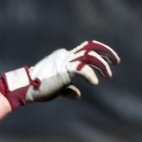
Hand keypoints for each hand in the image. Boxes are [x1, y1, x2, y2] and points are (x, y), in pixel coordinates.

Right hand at [0, 40, 118, 108]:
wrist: (25, 88)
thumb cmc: (37, 89)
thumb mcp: (56, 88)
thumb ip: (68, 89)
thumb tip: (78, 95)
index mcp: (63, 56)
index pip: (85, 50)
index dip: (98, 55)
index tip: (107, 63)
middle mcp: (65, 55)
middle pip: (91, 46)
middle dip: (106, 52)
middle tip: (116, 61)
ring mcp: (65, 61)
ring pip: (90, 56)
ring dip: (102, 64)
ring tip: (108, 74)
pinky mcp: (64, 70)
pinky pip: (83, 69)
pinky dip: (91, 75)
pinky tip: (95, 82)